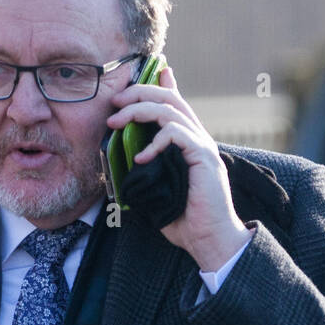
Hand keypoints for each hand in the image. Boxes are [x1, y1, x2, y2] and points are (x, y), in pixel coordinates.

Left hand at [106, 65, 250, 270]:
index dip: (158, 84)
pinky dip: (154, 142)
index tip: (131, 84)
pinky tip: (140, 158)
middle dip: (138, 92)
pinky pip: (176, 134)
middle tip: (114, 102)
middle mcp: (198, 138)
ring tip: (116, 123)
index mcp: (189, 142)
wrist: (210, 240)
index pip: (175, 103)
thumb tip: (127, 162)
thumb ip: (149, 170)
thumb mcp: (159, 189)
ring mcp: (202, 145)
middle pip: (169, 97)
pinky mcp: (203, 156)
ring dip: (138, 110)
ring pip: (169, 109)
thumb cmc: (185, 220)